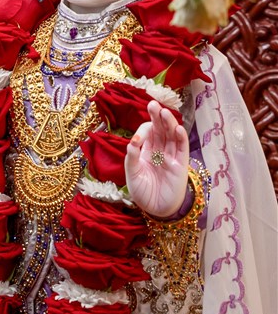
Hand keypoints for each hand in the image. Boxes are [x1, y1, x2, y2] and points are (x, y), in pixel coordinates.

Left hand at [126, 100, 190, 218]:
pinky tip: (177, 128)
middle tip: (153, 104)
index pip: (147, 133)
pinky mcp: (180, 165)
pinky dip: (180, 138)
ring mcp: (171, 156)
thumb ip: (132, 156)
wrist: (156, 209)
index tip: (139, 137)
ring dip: (168, 123)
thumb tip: (134, 140)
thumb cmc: (142, 191)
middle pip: (160, 129)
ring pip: (171, 136)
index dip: (143, 130)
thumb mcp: (132, 173)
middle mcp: (159, 151)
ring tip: (164, 112)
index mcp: (146, 151)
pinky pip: (182, 149)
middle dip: (156, 117)